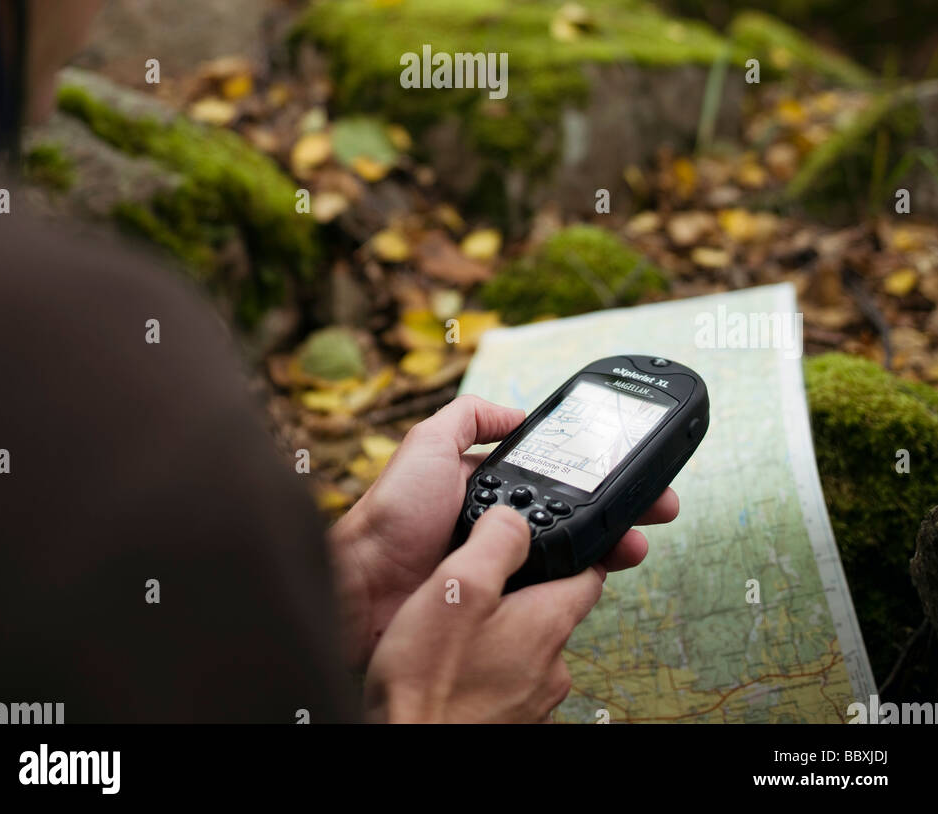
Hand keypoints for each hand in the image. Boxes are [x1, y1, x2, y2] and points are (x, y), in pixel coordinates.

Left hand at [329, 393, 678, 669]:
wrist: (367, 590)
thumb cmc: (391, 518)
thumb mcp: (426, 443)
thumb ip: (468, 418)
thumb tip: (515, 412)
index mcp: (483, 491)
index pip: (550, 479)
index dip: (590, 475)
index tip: (624, 473)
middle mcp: (497, 529)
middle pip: (572, 516)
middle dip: (616, 511)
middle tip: (652, 511)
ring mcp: (504, 568)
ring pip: (572, 556)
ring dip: (609, 545)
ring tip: (634, 542)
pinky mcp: (505, 607)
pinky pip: (552, 593)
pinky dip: (579, 584)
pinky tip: (600, 572)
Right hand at [364, 505, 600, 722]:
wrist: (405, 748)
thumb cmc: (425, 681)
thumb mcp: (457, 585)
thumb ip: (497, 541)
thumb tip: (514, 518)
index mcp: (547, 623)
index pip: (588, 572)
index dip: (568, 548)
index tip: (543, 539)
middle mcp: (551, 667)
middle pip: (552, 608)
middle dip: (521, 591)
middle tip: (478, 584)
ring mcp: (531, 701)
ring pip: (526, 646)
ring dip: (500, 631)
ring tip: (456, 627)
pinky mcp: (509, 721)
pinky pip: (507, 679)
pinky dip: (487, 667)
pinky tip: (454, 665)